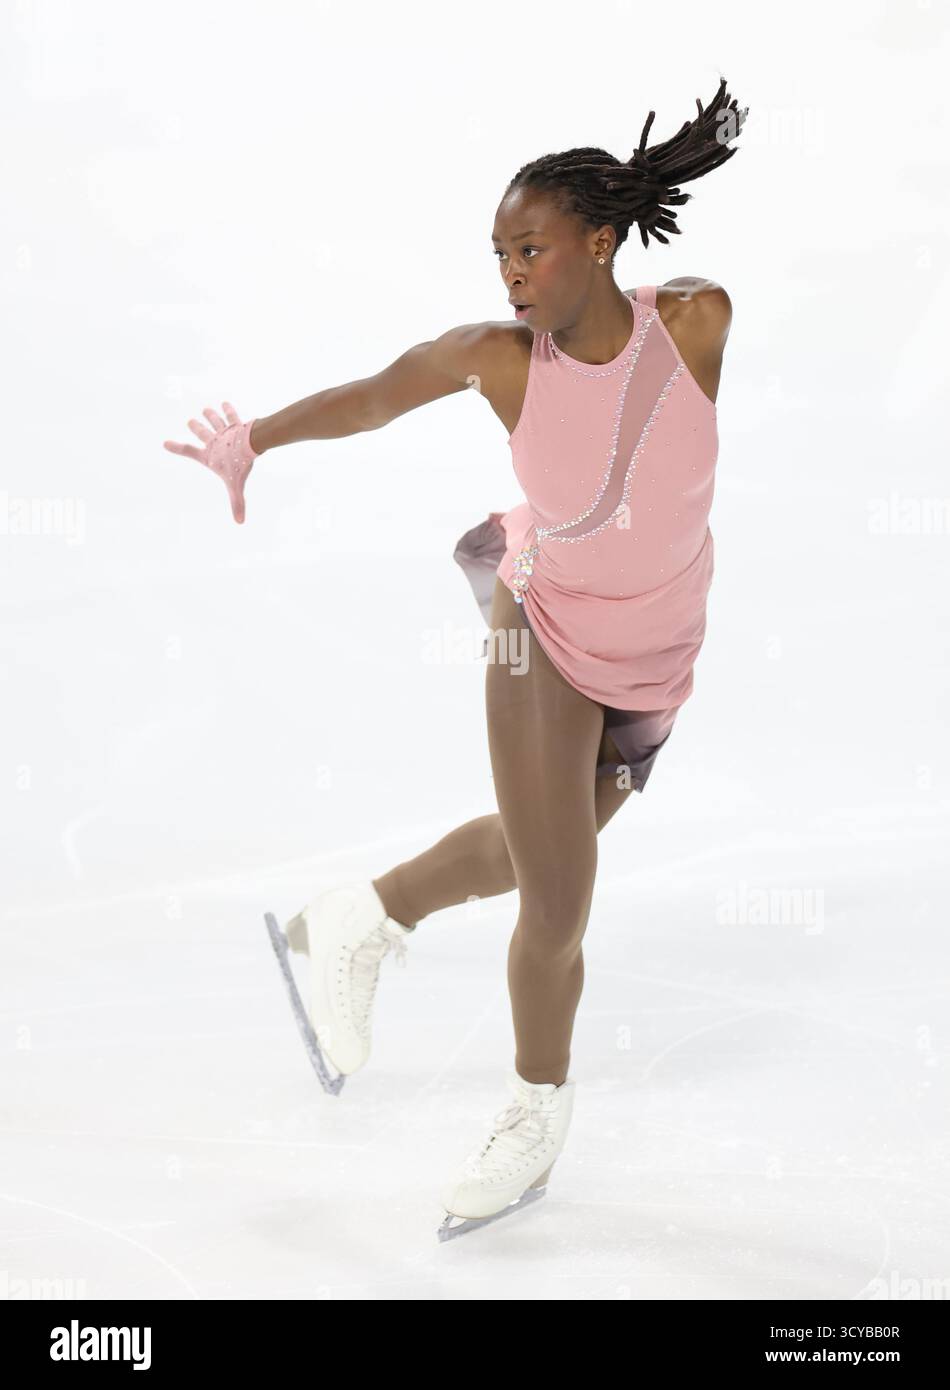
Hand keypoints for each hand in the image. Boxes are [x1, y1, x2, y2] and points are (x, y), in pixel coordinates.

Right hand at [164, 402, 258, 523]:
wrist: (249, 445)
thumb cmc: (238, 465)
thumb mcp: (235, 486)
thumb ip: (237, 503)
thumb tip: (240, 522)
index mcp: (209, 455)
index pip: (189, 451)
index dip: (177, 447)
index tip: (165, 443)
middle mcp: (214, 442)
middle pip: (201, 433)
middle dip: (196, 427)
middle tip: (191, 421)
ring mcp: (223, 432)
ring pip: (214, 422)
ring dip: (210, 416)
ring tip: (206, 409)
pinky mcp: (234, 425)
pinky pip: (231, 416)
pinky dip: (228, 410)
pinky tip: (225, 403)